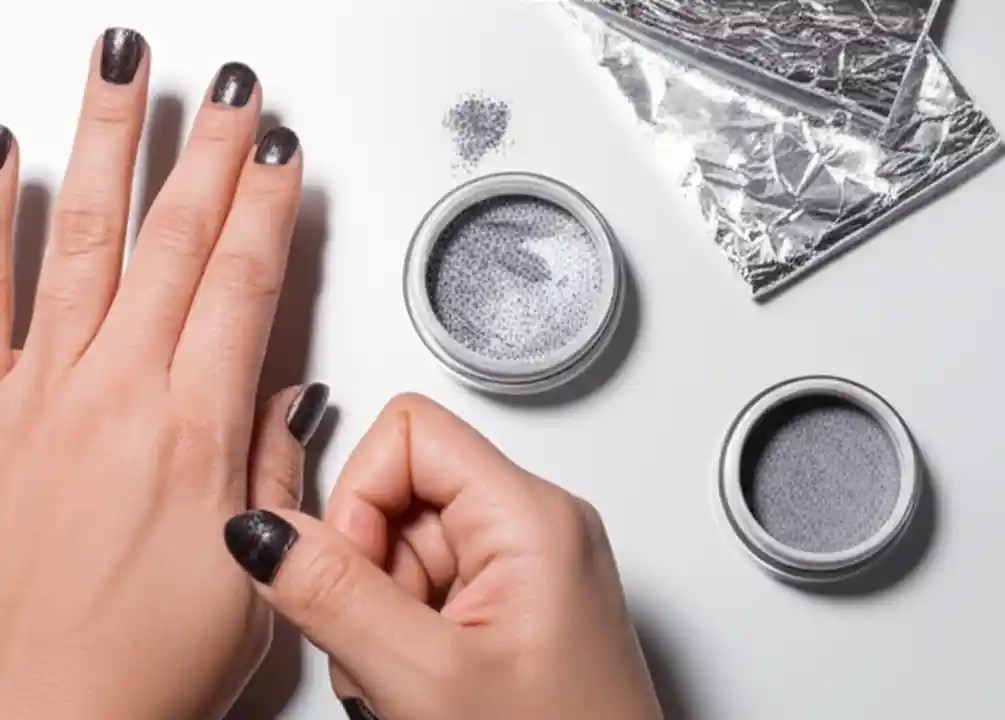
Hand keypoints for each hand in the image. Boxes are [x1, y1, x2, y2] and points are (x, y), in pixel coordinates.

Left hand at [0, 29, 321, 718]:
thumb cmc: (139, 670)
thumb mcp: (253, 582)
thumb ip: (270, 475)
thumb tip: (286, 400)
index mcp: (194, 434)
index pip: (243, 285)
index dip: (267, 207)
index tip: (282, 149)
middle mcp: (114, 397)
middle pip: (173, 243)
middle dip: (206, 151)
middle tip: (228, 85)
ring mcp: (35, 398)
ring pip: (79, 243)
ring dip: (105, 148)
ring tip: (122, 72)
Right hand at [224, 394, 662, 719]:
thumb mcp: (426, 679)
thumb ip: (336, 596)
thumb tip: (265, 529)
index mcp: (533, 516)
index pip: (409, 432)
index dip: (359, 498)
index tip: (358, 578)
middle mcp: (539, 526)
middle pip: (402, 492)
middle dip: (370, 574)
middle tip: (390, 648)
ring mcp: (531, 567)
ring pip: (406, 548)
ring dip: (383, 617)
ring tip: (415, 683)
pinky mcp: (520, 606)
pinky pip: (431, 590)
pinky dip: (407, 638)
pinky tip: (428, 689)